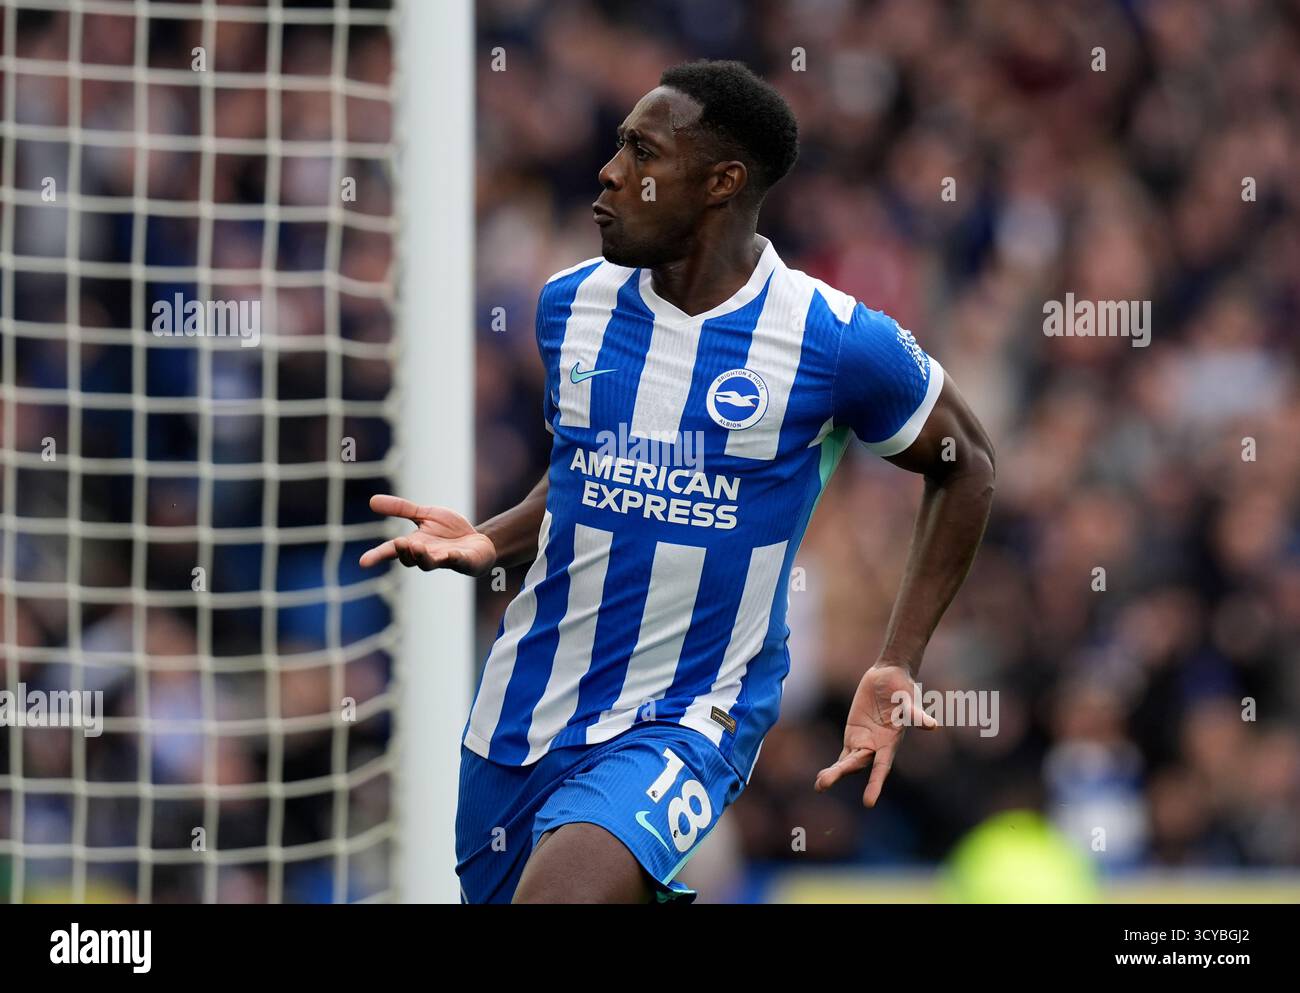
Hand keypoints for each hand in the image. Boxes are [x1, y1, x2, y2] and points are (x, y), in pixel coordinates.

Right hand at [358, 494, 496, 576]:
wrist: (479, 541)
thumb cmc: (450, 531)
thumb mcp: (425, 515)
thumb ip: (402, 509)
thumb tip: (371, 501)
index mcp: (416, 544)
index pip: (393, 551)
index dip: (378, 556)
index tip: (363, 562)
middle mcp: (428, 555)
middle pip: (411, 560)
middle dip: (404, 553)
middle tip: (400, 543)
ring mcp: (446, 560)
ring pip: (431, 564)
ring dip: (423, 557)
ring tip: (418, 546)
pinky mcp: (465, 561)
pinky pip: (459, 562)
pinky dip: (456, 559)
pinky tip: (452, 554)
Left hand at [814, 662, 937, 806]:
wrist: (890, 677)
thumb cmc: (903, 689)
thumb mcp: (909, 700)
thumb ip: (915, 715)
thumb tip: (932, 726)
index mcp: (890, 743)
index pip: (881, 767)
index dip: (875, 784)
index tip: (868, 803)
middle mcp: (877, 747)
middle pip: (857, 765)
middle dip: (841, 773)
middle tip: (822, 785)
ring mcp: (864, 742)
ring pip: (848, 763)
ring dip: (834, 774)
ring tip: (820, 786)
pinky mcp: (854, 735)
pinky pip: (844, 754)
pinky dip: (834, 766)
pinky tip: (822, 777)